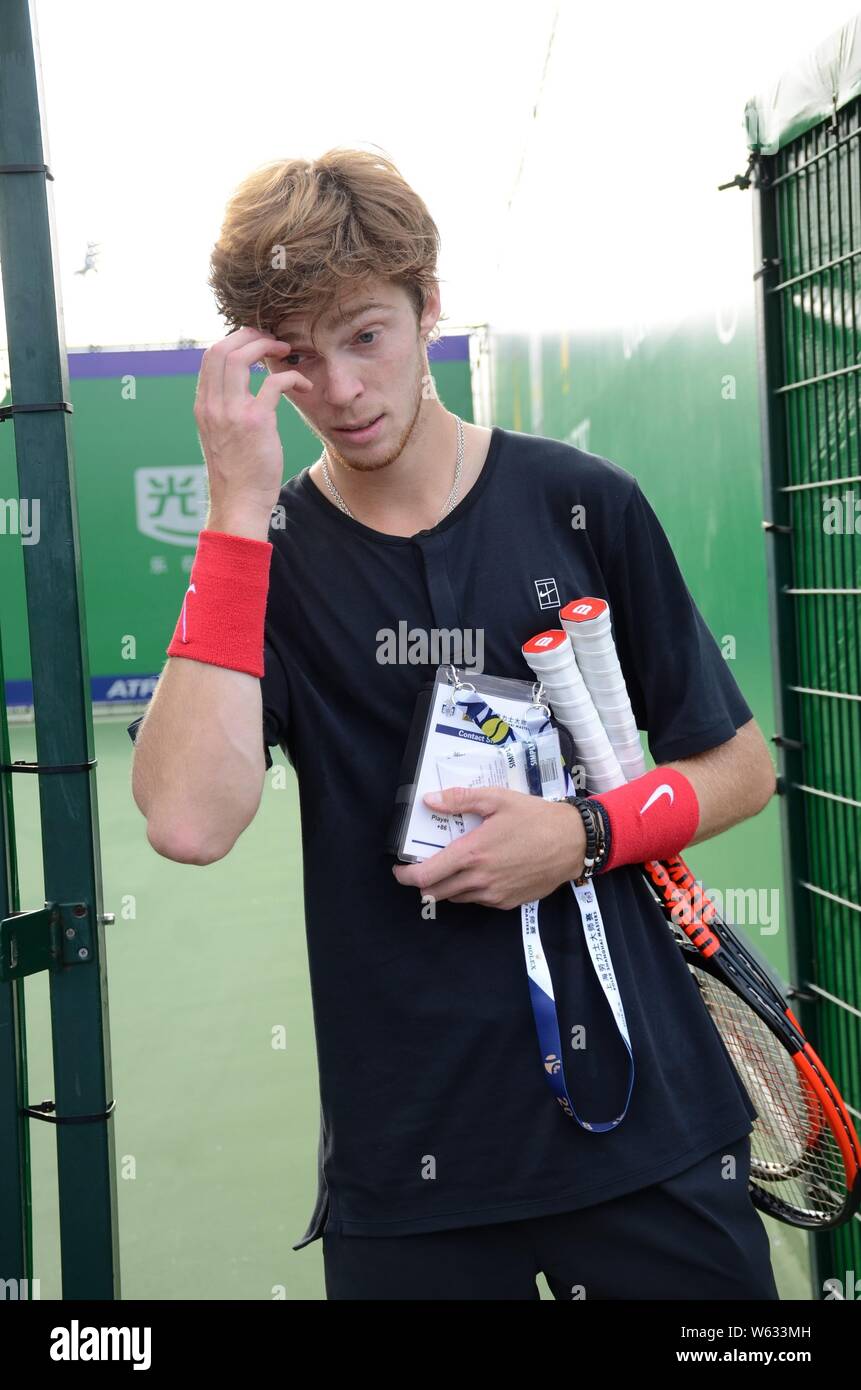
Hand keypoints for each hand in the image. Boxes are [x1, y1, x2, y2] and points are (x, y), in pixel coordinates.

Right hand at [195, 325, 313, 525]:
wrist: (238, 504)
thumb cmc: (235, 475)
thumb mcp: (220, 438)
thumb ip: (224, 412)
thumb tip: (239, 393)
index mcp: (203, 407)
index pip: (210, 356)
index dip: (234, 341)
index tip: (255, 344)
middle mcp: (213, 406)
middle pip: (222, 349)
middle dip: (250, 337)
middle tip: (272, 342)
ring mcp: (232, 413)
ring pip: (241, 358)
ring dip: (267, 347)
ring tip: (286, 351)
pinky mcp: (257, 423)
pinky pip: (274, 383)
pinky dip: (292, 376)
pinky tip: (304, 384)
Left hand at [392, 787, 586, 910]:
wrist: (573, 843)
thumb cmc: (536, 818)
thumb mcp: (497, 799)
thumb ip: (461, 800)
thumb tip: (430, 801)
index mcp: (472, 854)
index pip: (425, 876)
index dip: (405, 875)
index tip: (400, 868)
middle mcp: (479, 880)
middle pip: (435, 893)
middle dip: (422, 883)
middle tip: (422, 866)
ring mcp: (494, 895)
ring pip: (456, 898)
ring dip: (446, 887)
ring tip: (452, 867)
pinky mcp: (507, 903)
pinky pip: (478, 901)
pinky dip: (469, 890)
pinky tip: (478, 873)